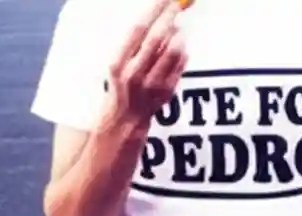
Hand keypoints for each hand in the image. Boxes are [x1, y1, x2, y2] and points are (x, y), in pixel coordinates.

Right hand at [104, 0, 187, 124]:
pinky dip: (182, 51)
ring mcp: (152, 84)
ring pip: (172, 51)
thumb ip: (135, 43)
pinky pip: (180, 64)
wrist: (124, 118)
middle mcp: (134, 74)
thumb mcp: (119, 63)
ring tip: (179, 27)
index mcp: (118, 63)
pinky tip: (180, 46)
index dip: (153, 11)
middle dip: (169, 17)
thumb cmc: (121, 84)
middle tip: (179, 4)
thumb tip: (159, 16)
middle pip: (156, 38)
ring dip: (179, 34)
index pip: (138, 29)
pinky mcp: (167, 92)